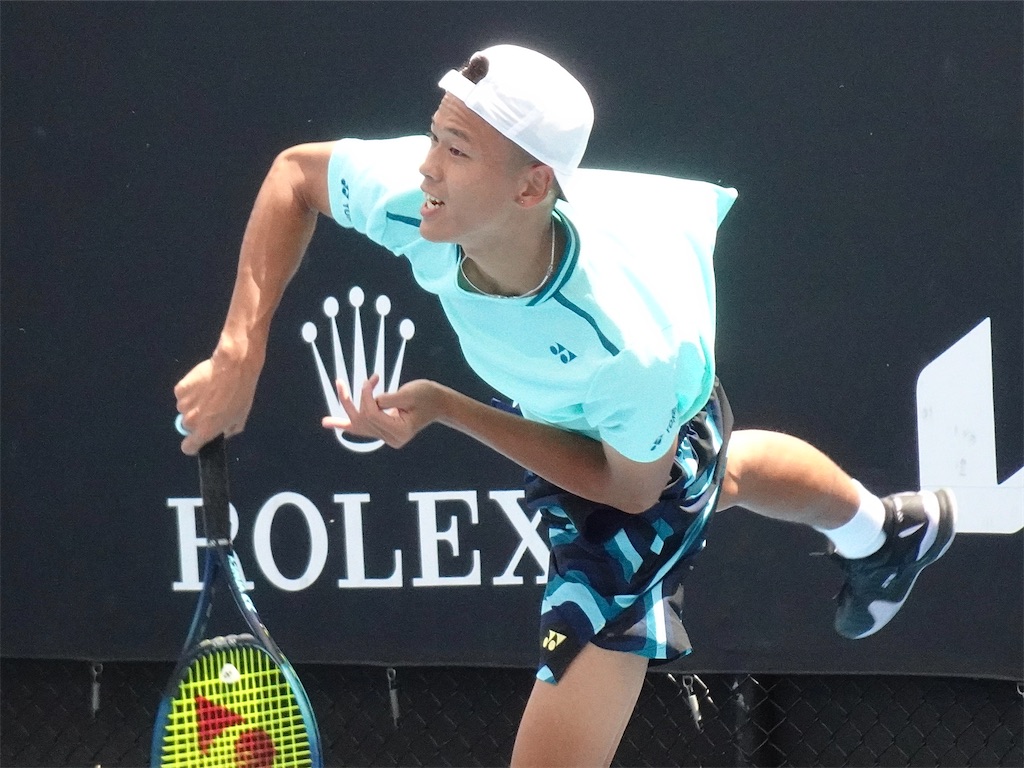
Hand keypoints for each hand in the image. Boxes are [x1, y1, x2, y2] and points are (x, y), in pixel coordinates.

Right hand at [174, 344, 262, 454]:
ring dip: (193, 403)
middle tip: (211, 407)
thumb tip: (222, 432)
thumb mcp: (240, 417)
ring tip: (209, 392)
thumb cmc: (240, 394)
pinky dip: (189, 390)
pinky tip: (202, 383)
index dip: (193, 444)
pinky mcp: (179, 389)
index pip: (188, 447)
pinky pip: (183, 394)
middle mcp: (191, 421)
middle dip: (197, 420)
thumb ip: (229, 430)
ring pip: (184, 408)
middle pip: (188, 426)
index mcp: (205, 431)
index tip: (197, 439)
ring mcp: (183, 404)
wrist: (233, 368)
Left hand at [322, 375, 444, 448]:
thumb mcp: (410, 393)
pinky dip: (343, 424)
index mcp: (400, 432)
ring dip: (345, 406)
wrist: (438, 402)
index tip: (374, 379)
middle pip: (364, 419)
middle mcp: (391, 439)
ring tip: (332, 398)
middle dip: (360, 397)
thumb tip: (370, 399)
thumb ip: (389, 398)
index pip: (373, 415)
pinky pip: (360, 427)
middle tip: (367, 380)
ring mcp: (385, 437)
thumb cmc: (427, 395)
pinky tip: (327, 423)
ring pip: (358, 423)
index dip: (367, 396)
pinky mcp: (382, 430)